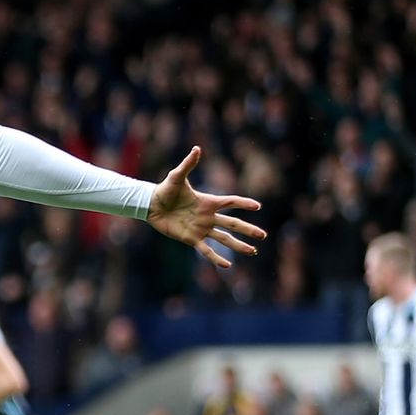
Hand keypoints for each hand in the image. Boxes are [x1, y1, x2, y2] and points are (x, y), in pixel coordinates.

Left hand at [147, 146, 266, 267]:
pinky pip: (206, 250)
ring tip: (253, 252)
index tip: (258, 206)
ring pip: (224, 239)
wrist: (151, 205)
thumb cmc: (165, 190)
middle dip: (248, 230)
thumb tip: (197, 148)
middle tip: (263, 235)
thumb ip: (188, 164)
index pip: (231, 202)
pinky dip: (216, 258)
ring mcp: (201, 229)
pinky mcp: (191, 239)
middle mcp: (208, 216)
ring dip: (239, 245)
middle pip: (233, 224)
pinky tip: (227, 266)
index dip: (244, 204)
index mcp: (208, 201)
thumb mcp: (176, 176)